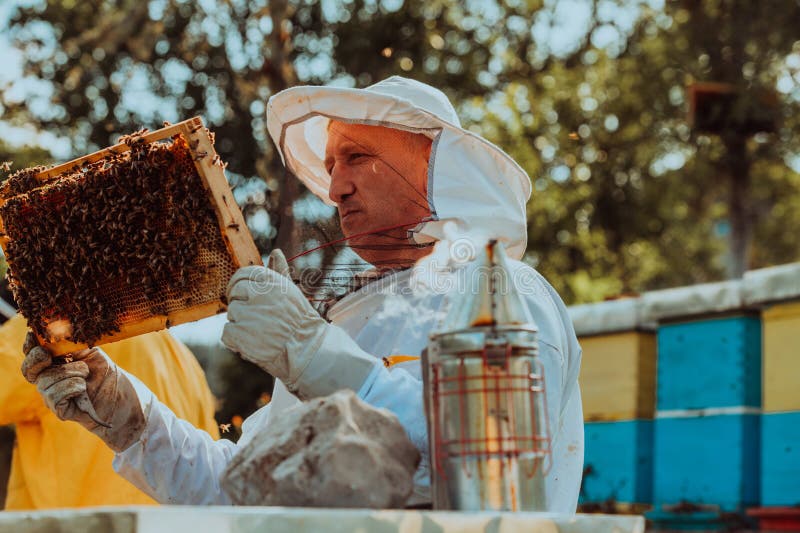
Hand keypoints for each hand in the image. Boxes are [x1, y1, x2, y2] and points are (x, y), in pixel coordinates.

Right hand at [21, 332, 146, 451]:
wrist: (123, 398)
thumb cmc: (107, 374)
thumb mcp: (91, 352)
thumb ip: (72, 344)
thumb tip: (56, 331)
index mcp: (54, 366)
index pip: (32, 357)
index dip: (29, 347)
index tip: (33, 335)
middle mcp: (49, 382)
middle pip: (30, 370)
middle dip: (38, 359)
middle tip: (52, 355)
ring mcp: (53, 397)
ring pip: (45, 382)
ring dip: (69, 373)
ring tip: (86, 374)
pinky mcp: (61, 411)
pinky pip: (54, 397)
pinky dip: (71, 387)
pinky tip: (83, 387)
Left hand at [222, 249, 377, 398]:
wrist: (308, 351)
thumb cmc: (300, 322)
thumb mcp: (291, 292)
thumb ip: (279, 272)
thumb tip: (276, 252)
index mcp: (270, 280)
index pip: (242, 275)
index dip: (238, 286)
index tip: (241, 296)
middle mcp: (258, 294)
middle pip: (235, 295)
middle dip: (242, 308)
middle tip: (258, 321)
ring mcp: (248, 314)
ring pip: (232, 315)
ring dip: (241, 326)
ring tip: (261, 333)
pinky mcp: (240, 333)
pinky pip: (227, 333)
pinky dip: (236, 342)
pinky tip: (254, 344)